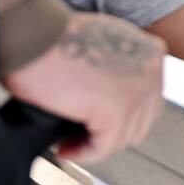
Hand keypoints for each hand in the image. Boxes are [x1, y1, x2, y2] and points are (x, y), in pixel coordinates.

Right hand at [2, 12, 165, 165]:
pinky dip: (83, 153)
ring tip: (69, 143)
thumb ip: (116, 69)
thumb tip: (107, 97)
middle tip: (81, 138)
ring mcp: (138, 89)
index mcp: (149, 52)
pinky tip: (65, 147)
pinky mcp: (117, 109)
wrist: (33, 31)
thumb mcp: (100, 45)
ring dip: (94, 145)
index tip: (95, 123)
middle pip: (141, 120)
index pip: (148, 100)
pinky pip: (104, 146)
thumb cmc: (51, 35)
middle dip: (110, 133)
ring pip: (123, 137)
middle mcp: (151, 69)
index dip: (122, 118)